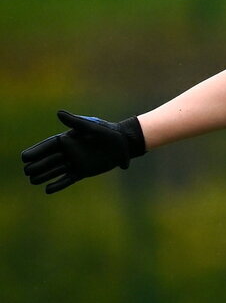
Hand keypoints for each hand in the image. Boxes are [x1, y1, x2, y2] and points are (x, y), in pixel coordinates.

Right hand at [22, 110, 146, 193]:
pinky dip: (58, 184)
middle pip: (49, 159)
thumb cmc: (108, 132)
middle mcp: (69, 151)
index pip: (48, 146)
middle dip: (37, 165)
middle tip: (26, 170)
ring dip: (44, 175)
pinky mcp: (83, 171)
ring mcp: (75, 162)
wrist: (124, 143)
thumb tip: (58, 113)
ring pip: (56, 170)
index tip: (24, 157)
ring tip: (32, 180)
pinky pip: (68, 179)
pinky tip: (47, 189)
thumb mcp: (91, 126)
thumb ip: (75, 122)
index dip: (36, 151)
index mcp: (68, 139)